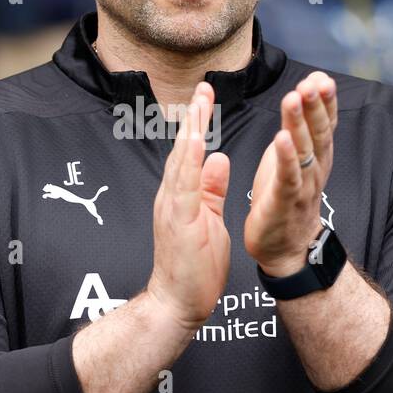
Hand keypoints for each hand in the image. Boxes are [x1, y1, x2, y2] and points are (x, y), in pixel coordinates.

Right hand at [145, 82, 231, 330]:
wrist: (177, 304)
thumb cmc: (194, 268)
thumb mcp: (209, 219)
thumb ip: (212, 188)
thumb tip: (220, 158)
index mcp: (181, 196)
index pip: (190, 153)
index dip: (198, 125)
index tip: (207, 98)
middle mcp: (171, 196)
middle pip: (182, 149)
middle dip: (193, 117)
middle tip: (203, 87)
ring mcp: (171, 208)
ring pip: (180, 160)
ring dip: (191, 130)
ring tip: (200, 103)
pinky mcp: (177, 221)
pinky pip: (184, 185)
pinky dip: (190, 161)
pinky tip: (198, 141)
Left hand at [245, 71, 337, 276]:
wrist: (286, 247)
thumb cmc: (286, 195)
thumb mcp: (294, 154)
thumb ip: (301, 124)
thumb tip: (308, 88)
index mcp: (317, 156)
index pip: (325, 123)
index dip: (325, 100)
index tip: (321, 76)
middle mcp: (315, 168)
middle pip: (319, 132)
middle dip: (316, 105)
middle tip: (312, 82)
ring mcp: (302, 185)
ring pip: (304, 150)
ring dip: (299, 123)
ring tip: (293, 98)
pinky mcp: (284, 201)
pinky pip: (287, 177)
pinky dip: (286, 158)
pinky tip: (281, 139)